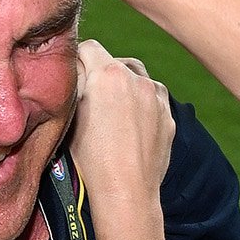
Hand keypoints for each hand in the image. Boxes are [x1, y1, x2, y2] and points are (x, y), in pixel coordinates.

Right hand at [69, 40, 172, 212]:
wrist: (126, 193)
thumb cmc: (91, 159)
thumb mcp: (69, 117)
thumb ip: (73, 84)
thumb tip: (74, 67)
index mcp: (108, 74)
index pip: (88, 47)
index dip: (77, 61)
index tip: (74, 77)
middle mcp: (137, 78)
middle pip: (114, 61)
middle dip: (102, 74)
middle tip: (91, 99)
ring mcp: (157, 97)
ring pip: (137, 78)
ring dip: (126, 87)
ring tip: (113, 112)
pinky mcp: (169, 116)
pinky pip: (154, 99)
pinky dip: (143, 105)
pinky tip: (131, 126)